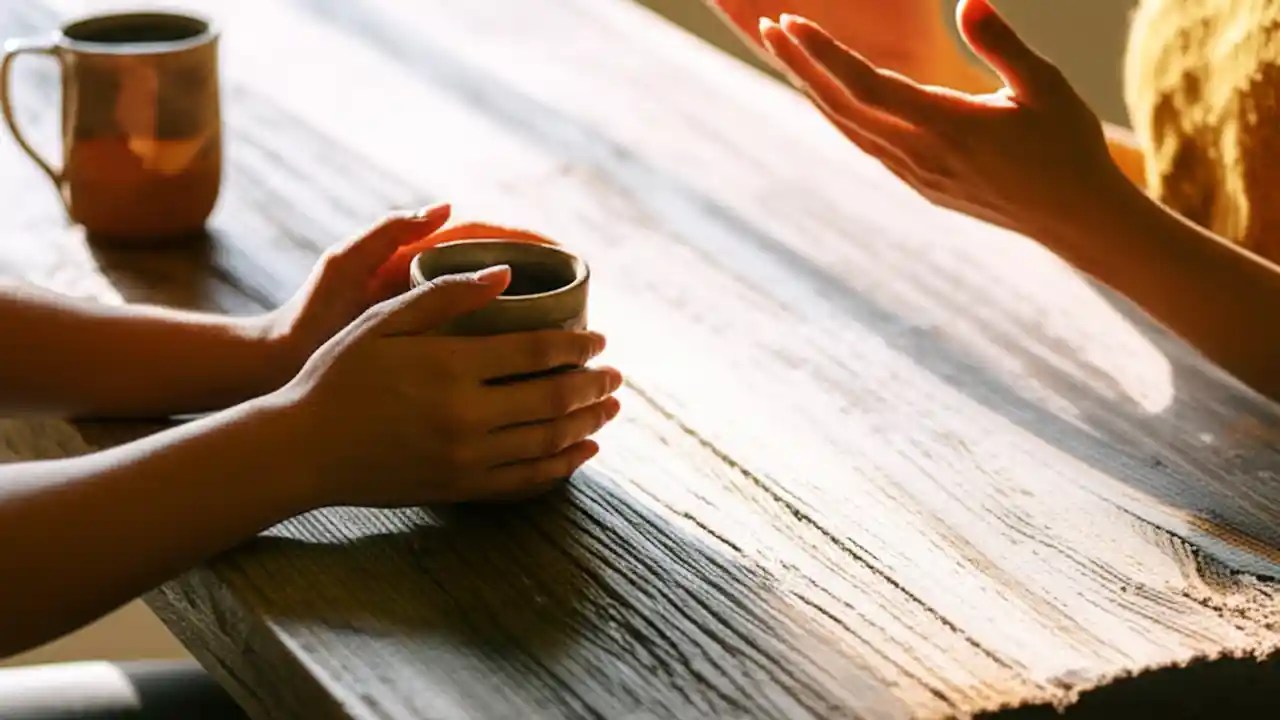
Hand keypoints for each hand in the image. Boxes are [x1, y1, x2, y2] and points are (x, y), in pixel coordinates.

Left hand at [261, 204, 556, 387]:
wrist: (282, 366)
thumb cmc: (312, 313)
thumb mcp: (346, 264)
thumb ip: (390, 231)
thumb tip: (450, 207)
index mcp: (419, 259)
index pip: (487, 239)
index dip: (528, 243)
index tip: (564, 254)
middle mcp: (433, 288)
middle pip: (504, 275)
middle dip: (545, 280)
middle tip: (584, 293)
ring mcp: (436, 322)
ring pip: (502, 313)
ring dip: (538, 316)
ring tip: (574, 330)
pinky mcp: (434, 353)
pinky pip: (487, 347)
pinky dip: (516, 352)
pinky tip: (541, 368)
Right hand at [279, 265, 621, 506]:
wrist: (303, 450)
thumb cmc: (338, 376)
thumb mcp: (383, 323)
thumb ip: (444, 297)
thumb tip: (504, 275)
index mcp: (451, 367)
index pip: (537, 352)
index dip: (577, 345)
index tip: (600, 340)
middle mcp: (466, 415)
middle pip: (553, 397)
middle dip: (593, 384)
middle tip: (616, 376)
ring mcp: (466, 458)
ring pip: (548, 441)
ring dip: (587, 423)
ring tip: (610, 408)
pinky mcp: (460, 488)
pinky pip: (526, 481)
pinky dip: (562, 467)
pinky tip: (581, 452)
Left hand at [759, 0, 1127, 240]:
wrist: (1077, 219)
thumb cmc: (1069, 146)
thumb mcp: (1045, 86)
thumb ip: (1003, 43)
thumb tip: (967, 0)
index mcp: (945, 126)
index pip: (865, 85)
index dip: (822, 54)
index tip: (789, 24)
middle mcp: (919, 155)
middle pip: (841, 106)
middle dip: (800, 66)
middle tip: (768, 29)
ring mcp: (916, 175)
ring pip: (849, 128)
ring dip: (814, 90)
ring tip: (787, 55)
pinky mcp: (922, 185)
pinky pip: (866, 145)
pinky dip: (840, 116)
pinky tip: (828, 97)